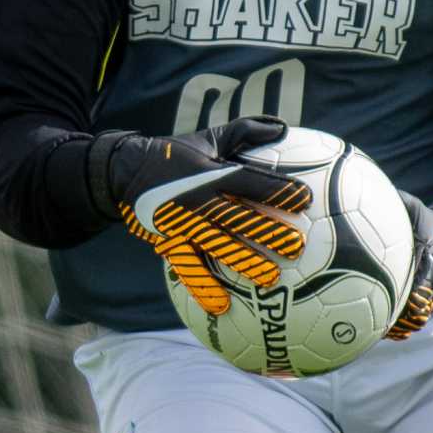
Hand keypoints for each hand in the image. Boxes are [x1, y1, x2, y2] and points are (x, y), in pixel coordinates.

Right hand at [93, 117, 311, 316]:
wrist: (126, 171)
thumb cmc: (178, 153)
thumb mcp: (209, 137)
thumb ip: (245, 130)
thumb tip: (281, 126)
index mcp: (213, 174)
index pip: (252, 182)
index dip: (279, 190)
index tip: (305, 199)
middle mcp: (200, 201)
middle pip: (240, 218)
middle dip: (269, 232)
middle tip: (297, 246)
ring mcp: (184, 224)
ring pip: (218, 246)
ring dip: (244, 262)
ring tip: (271, 278)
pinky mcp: (169, 242)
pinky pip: (188, 268)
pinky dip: (203, 287)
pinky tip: (221, 306)